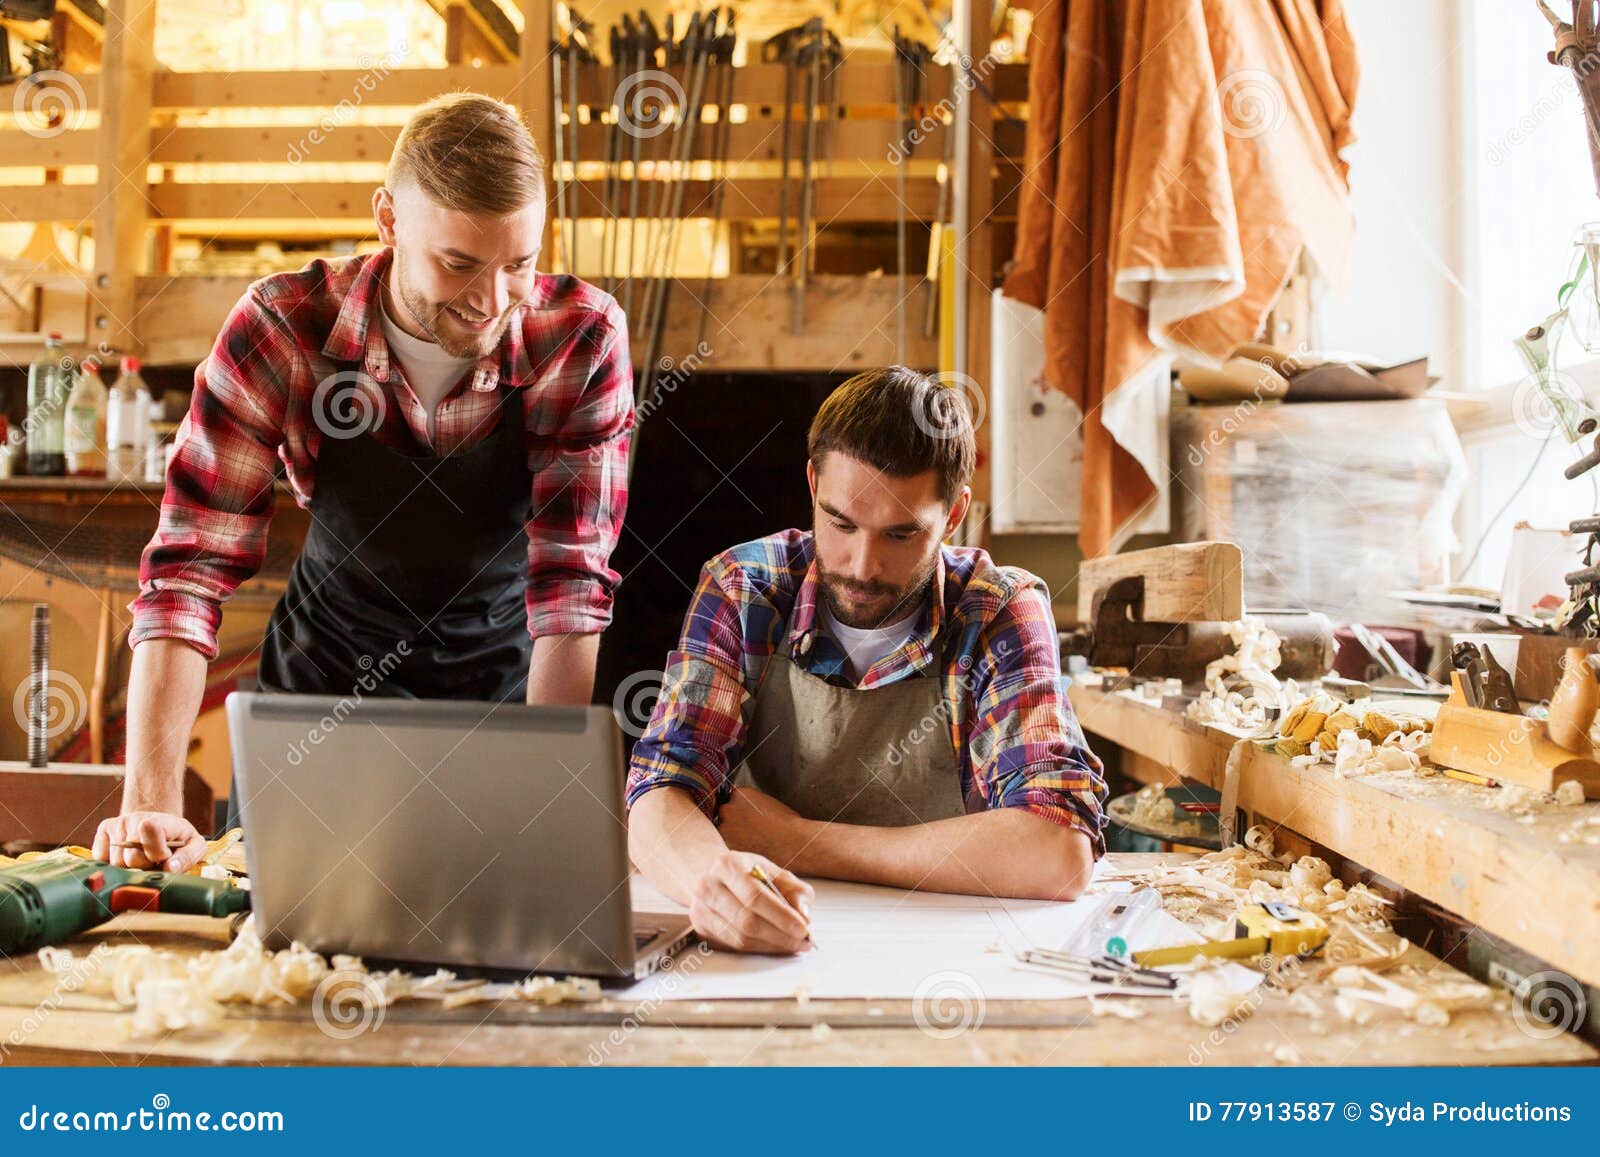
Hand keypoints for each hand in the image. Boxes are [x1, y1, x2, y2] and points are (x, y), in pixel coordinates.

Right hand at [92, 811, 206, 871]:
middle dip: (144, 866)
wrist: (159, 824)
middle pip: (131, 858)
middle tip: (153, 860)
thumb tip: (169, 868)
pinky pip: (100, 859)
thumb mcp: (194, 846)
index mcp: (160, 819)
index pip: (149, 830)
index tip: (164, 857)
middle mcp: (135, 818)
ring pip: (115, 862)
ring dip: (128, 867)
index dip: (157, 853)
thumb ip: (187, 857)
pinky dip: (112, 864)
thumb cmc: (177, 838)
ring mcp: (117, 823)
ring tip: (141, 858)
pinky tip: (125, 857)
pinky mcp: (103, 830)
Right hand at [688, 850, 814, 954]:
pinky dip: (759, 949)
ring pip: (740, 938)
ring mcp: (700, 909)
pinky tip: (774, 945)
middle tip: (803, 941)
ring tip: (793, 944)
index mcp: (727, 865)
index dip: (781, 916)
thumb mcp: (771, 870)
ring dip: (772, 946)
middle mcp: (708, 887)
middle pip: (747, 921)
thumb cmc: (744, 872)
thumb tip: (804, 915)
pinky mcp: (700, 928)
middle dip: (780, 936)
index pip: (755, 896)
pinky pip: (734, 946)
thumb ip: (793, 889)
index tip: (803, 928)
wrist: (708, 873)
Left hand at [715, 786, 811, 867]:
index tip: (746, 820)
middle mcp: (729, 808)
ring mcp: (724, 827)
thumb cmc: (788, 825)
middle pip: (723, 815)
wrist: (793, 842)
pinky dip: (733, 850)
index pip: (731, 801)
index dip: (739, 812)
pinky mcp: (725, 845)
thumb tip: (746, 814)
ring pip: (722, 832)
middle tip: (747, 834)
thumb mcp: (769, 804)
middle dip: (732, 823)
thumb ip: (751, 806)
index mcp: (740, 794)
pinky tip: (748, 852)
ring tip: (749, 845)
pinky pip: (725, 847)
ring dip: (731, 837)